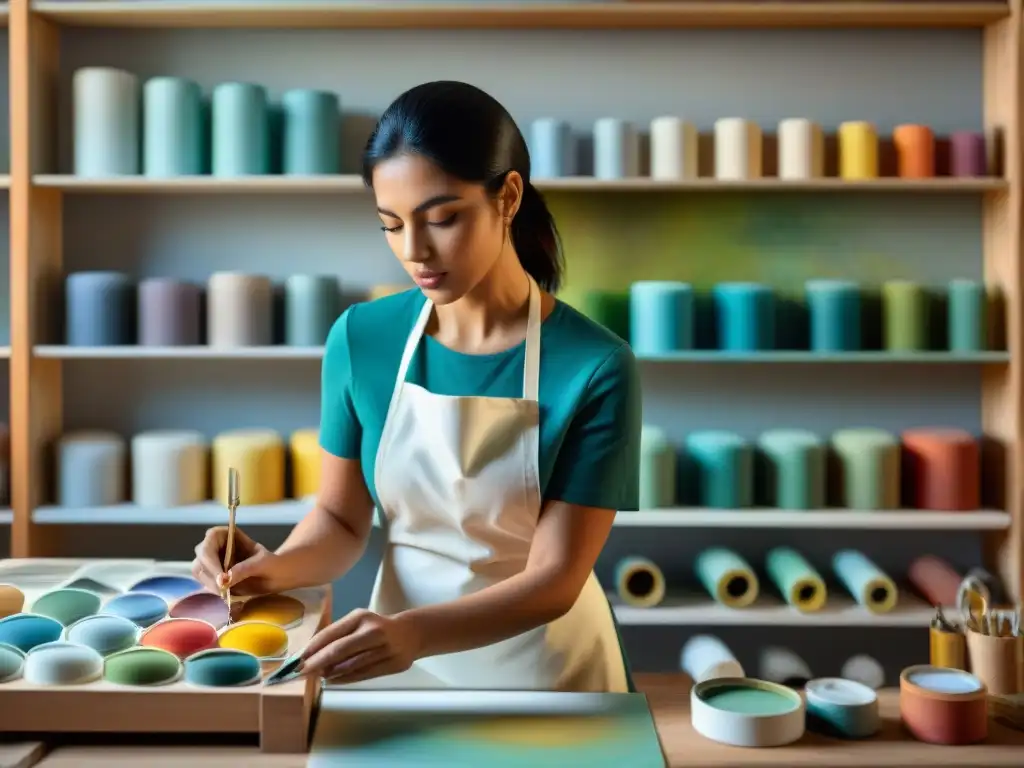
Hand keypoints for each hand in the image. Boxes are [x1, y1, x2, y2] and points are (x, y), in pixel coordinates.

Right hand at [191, 526, 279, 596]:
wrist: (277, 575)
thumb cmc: (272, 563)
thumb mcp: (263, 563)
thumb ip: (246, 568)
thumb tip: (226, 578)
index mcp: (226, 534)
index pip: (209, 541)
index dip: (211, 560)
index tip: (222, 578)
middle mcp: (214, 544)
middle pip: (200, 557)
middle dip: (211, 575)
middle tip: (224, 590)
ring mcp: (211, 560)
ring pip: (199, 571)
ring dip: (210, 584)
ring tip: (227, 593)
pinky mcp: (211, 574)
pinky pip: (204, 582)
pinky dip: (212, 590)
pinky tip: (226, 594)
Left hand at [300, 609, 421, 684]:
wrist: (411, 633)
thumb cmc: (376, 628)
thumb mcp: (357, 623)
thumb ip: (337, 637)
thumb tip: (310, 657)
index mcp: (361, 617)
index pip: (331, 633)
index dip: (312, 648)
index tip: (296, 660)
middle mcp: (374, 631)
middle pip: (339, 650)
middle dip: (317, 663)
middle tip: (301, 673)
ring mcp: (386, 648)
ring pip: (351, 666)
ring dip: (331, 673)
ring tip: (319, 676)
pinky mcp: (393, 664)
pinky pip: (363, 675)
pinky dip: (345, 679)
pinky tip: (334, 680)